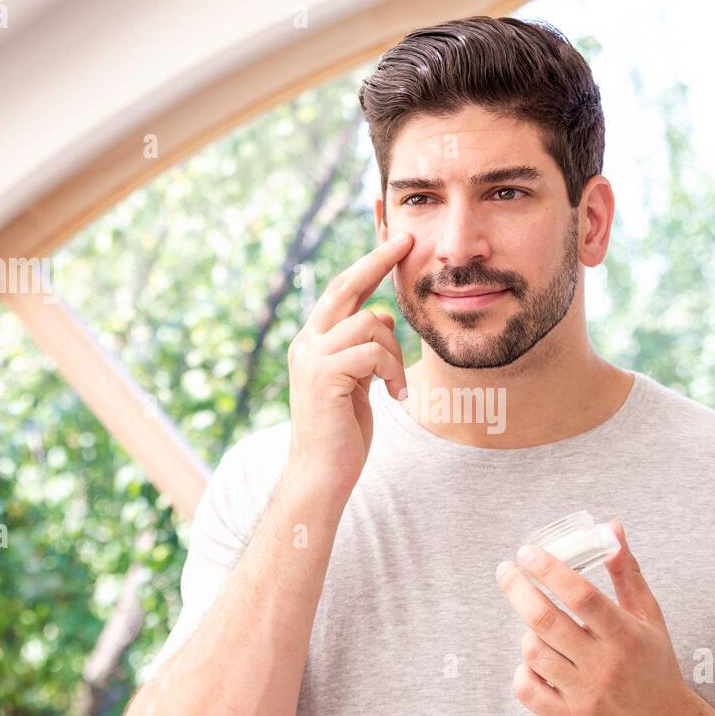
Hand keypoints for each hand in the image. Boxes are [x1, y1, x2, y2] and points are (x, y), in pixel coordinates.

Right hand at [285, 233, 412, 501]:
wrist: (321, 474)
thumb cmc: (342, 433)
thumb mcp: (357, 381)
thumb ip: (364, 349)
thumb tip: (384, 316)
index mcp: (313, 341)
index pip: (341, 290)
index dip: (367, 265)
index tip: (394, 241)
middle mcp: (307, 342)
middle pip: (346, 286)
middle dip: (379, 260)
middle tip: (407, 241)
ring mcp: (312, 357)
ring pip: (371, 323)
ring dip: (396, 353)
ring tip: (396, 385)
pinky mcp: (325, 375)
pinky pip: (374, 352)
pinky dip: (393, 373)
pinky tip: (395, 397)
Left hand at [495, 520, 690, 715]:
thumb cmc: (654, 665)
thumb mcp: (649, 616)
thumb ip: (627, 572)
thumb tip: (611, 527)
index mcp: (626, 635)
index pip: (580, 594)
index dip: (549, 569)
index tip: (527, 552)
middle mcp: (605, 665)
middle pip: (545, 620)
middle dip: (518, 588)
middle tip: (506, 570)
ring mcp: (586, 696)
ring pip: (533, 651)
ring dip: (528, 632)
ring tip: (538, 627)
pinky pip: (526, 689)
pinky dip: (523, 670)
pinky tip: (536, 662)